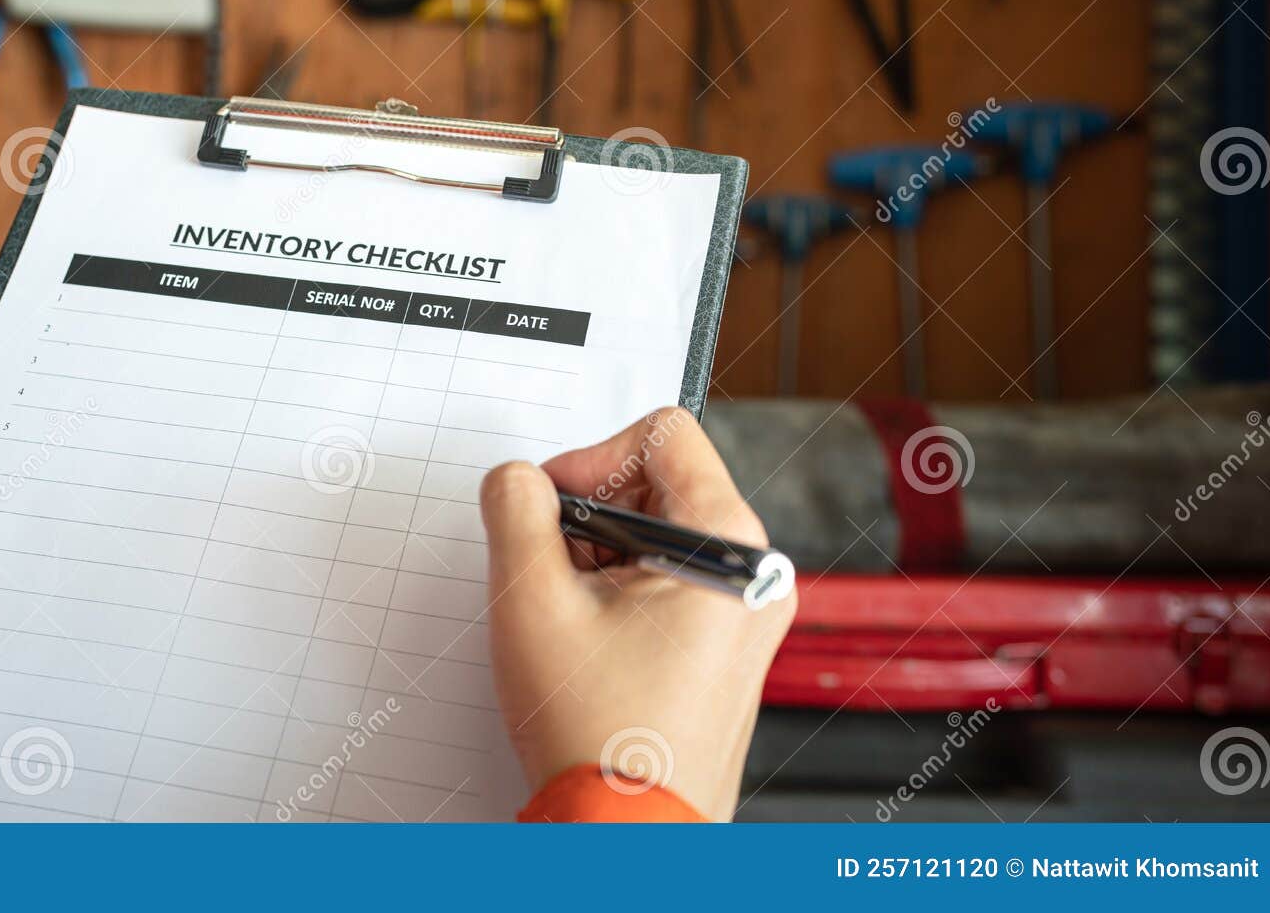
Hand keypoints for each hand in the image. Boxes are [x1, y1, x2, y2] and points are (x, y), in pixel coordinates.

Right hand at [478, 408, 794, 820]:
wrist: (630, 835)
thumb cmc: (601, 737)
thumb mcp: (532, 601)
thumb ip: (515, 509)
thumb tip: (516, 480)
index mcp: (729, 544)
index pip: (663, 434)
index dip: (590, 457)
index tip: (553, 507)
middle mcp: (754, 572)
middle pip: (660, 483)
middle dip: (589, 515)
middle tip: (551, 572)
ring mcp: (745, 613)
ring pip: (660, 534)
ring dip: (598, 558)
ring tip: (568, 617)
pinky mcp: (727, 646)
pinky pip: (671, 581)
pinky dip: (620, 593)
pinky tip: (589, 641)